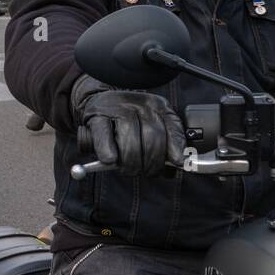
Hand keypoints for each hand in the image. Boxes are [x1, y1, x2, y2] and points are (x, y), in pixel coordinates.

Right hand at [71, 84, 185, 176]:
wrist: (97, 103)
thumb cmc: (128, 123)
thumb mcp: (151, 127)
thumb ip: (167, 144)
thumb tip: (178, 163)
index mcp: (157, 106)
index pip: (173, 128)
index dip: (176, 148)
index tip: (178, 163)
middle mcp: (139, 104)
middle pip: (153, 137)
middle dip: (152, 162)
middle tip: (147, 172)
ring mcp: (117, 108)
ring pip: (130, 141)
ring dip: (131, 163)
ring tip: (129, 169)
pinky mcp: (96, 115)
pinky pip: (104, 138)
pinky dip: (108, 152)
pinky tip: (111, 160)